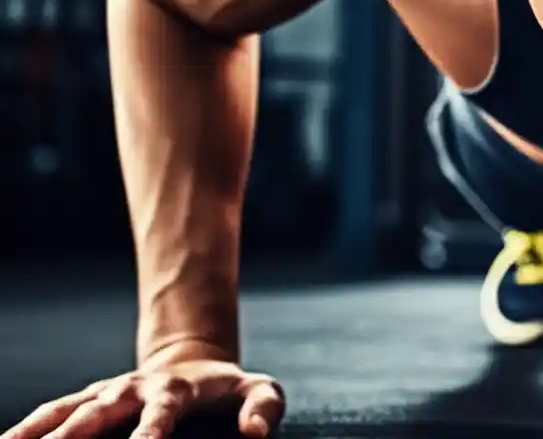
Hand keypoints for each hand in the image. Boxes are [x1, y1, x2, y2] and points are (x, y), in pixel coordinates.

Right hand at [1, 360, 284, 438]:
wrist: (196, 364)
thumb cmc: (231, 390)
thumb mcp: (260, 391)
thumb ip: (263, 409)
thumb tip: (255, 435)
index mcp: (175, 390)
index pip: (161, 412)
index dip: (151, 430)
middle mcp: (132, 389)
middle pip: (99, 413)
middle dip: (74, 436)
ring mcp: (106, 394)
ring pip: (66, 414)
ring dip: (39, 433)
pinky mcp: (88, 401)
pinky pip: (51, 414)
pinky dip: (26, 429)